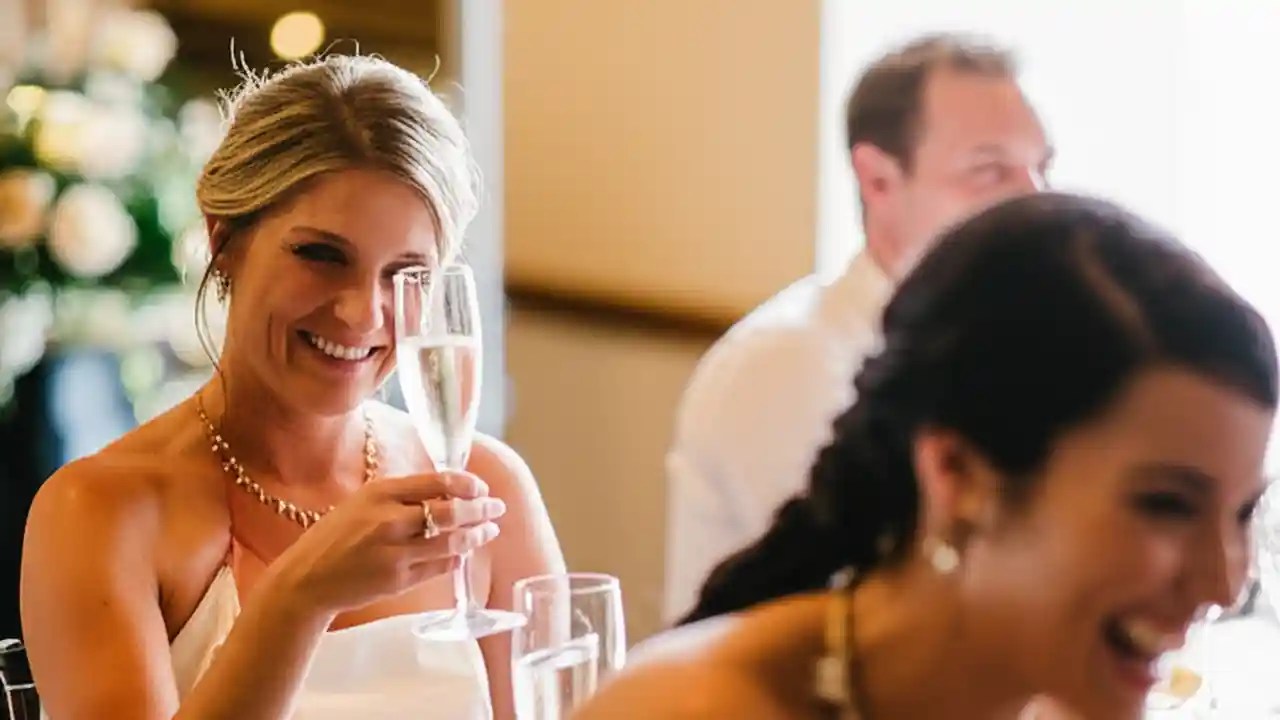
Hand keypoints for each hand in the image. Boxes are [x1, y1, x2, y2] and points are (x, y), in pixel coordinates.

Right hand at [266, 470, 505, 615]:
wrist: (306, 579)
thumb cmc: (334, 537)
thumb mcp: (361, 502)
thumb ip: (400, 496)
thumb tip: (446, 491)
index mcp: (380, 493)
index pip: (438, 482)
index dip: (467, 484)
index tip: (481, 487)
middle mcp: (389, 520)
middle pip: (451, 511)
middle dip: (481, 509)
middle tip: (496, 507)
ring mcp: (395, 552)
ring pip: (451, 541)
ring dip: (476, 535)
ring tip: (489, 530)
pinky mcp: (398, 580)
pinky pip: (440, 566)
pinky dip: (456, 558)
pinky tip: (464, 552)